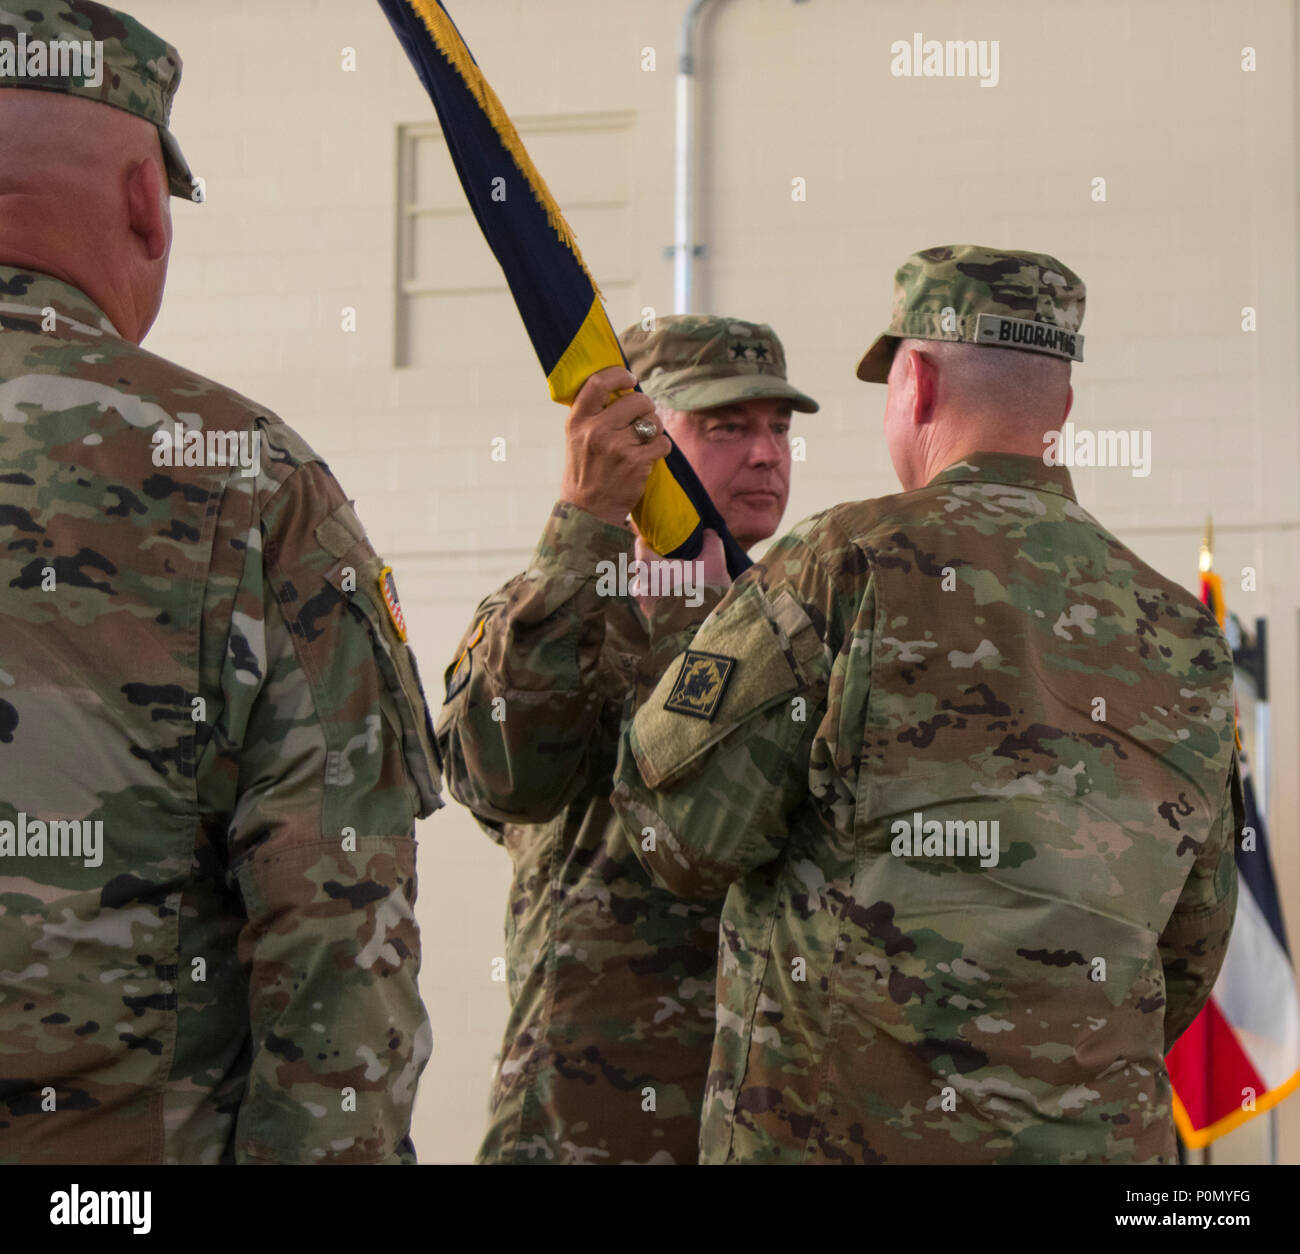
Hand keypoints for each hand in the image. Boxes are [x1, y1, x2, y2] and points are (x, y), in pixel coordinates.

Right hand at [560, 366, 670, 526]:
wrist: (587, 512)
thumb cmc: (585, 472)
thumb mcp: (576, 438)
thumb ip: (594, 413)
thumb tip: (623, 387)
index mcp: (577, 421)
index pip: (598, 383)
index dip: (619, 375)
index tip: (630, 379)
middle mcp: (596, 431)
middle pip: (637, 400)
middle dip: (646, 407)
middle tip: (642, 419)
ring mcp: (617, 447)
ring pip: (654, 421)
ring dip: (655, 430)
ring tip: (643, 442)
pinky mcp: (636, 463)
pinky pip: (663, 443)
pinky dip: (661, 448)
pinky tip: (649, 457)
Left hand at [632, 528, 730, 619]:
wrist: (701, 631)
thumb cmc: (704, 593)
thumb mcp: (714, 561)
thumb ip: (710, 540)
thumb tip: (707, 532)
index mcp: (647, 565)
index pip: (641, 543)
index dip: (654, 539)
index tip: (665, 539)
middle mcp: (639, 583)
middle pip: (645, 564)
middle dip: (658, 561)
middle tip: (677, 560)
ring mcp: (643, 602)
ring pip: (648, 583)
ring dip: (660, 580)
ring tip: (680, 581)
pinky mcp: (650, 617)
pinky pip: (653, 600)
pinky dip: (663, 596)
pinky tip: (680, 597)